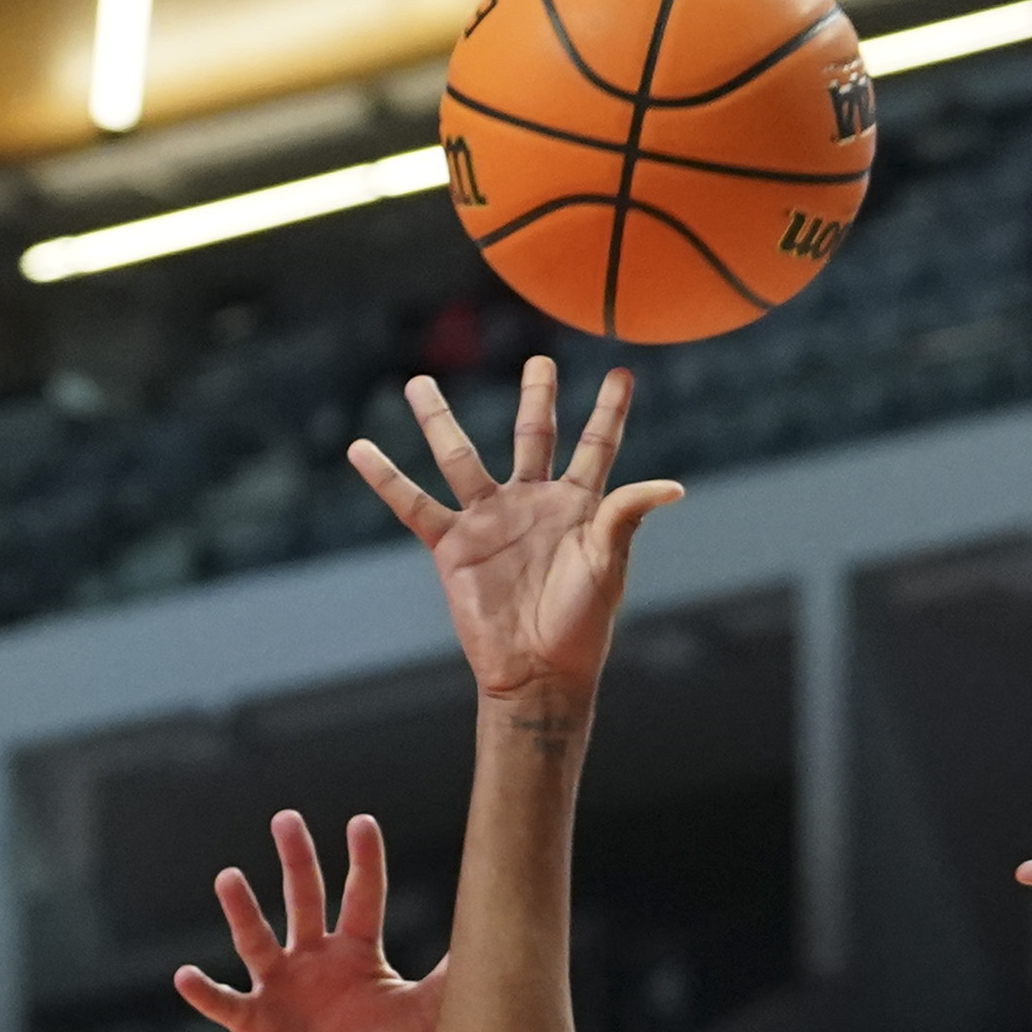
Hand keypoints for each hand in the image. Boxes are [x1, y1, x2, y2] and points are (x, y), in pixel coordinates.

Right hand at [175, 810, 445, 1031]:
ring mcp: (279, 987)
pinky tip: (186, 975)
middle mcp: (313, 958)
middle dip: (297, 860)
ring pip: (258, 939)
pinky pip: (224, 1002)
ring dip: (242, 910)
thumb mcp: (424, 1017)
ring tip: (229, 878)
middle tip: (287, 819)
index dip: (363, 861)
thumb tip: (497, 940)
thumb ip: (452, 978)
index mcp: (354, 952)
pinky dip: (204, 990)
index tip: (361, 822)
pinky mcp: (253, 1021)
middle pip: (304, 899)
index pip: (361, 896)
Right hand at [352, 358, 679, 701]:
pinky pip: (413, 504)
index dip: (609, 412)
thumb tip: (672, 486)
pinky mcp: (452, 545)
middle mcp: (532, 503)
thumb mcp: (607, 565)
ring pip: (460, 456)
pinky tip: (360, 449)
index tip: (622, 374)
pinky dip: (386, 478)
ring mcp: (489, 520)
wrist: (538, 671)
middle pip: (533, 435)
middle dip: (537, 398)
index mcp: (577, 506)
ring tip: (418, 383)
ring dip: (438, 420)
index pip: (595, 446)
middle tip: (540, 361)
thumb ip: (626, 516)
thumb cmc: (581, 624)